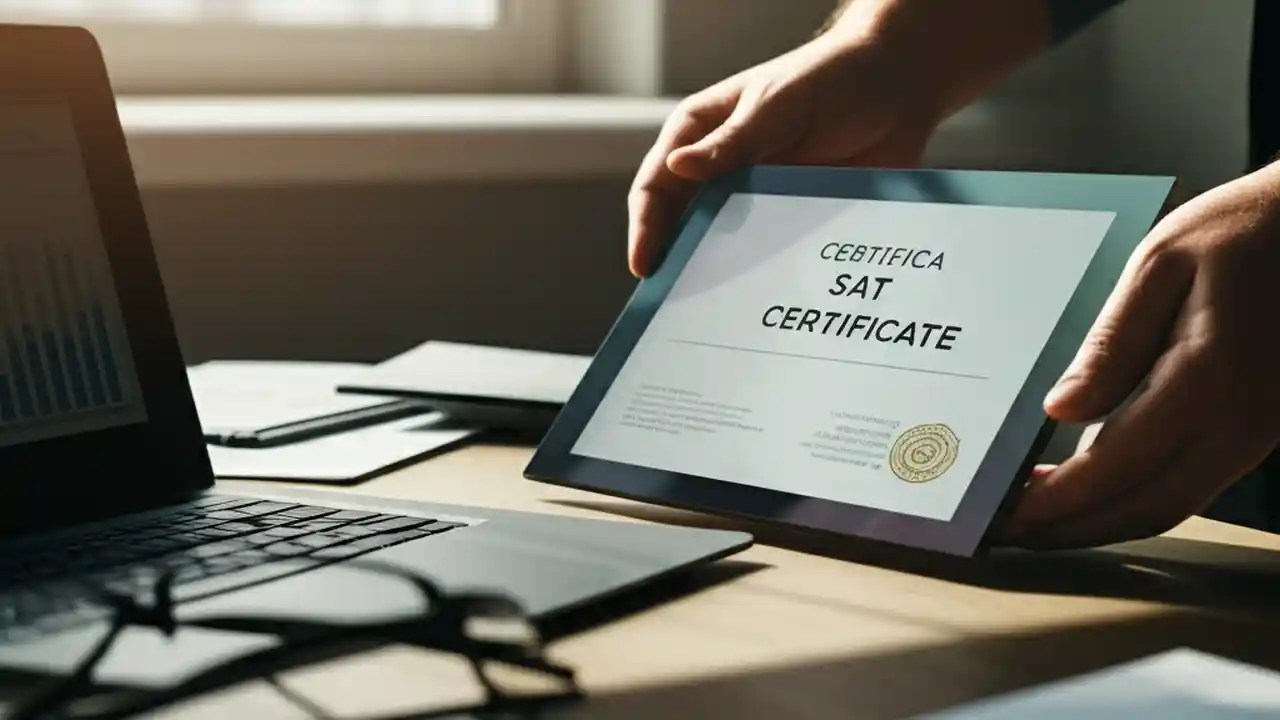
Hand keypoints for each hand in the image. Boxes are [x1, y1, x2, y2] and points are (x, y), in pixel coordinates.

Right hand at [626, 36, 940, 276]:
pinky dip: (764, 276)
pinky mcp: (791, 215)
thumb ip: (731, 142)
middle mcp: (721, 169)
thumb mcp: (777, 106)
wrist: (899, 87)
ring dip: (721, 275)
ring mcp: (755, 195)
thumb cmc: (830, 80)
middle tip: (674, 305)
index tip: (645, 265)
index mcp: (700, 134)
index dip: (646, 228)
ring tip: (715, 314)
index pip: (657, 185)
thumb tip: (677, 167)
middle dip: (677, 262)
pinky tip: (765, 302)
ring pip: (724, 245)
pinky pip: (770, 253)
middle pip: (683, 225)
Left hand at [1001, 166, 1279, 548]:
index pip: (1115, 467)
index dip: (1056, 502)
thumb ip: (1112, 343)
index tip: (1005, 512)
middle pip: (1145, 508)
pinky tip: (1093, 486)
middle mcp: (1243, 422)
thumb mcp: (1162, 263)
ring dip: (1101, 521)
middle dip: (1071, 530)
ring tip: (1038, 516)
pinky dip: (1135, 498)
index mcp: (1210, 379)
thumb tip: (1062, 409)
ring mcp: (1259, 433)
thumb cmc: (1246, 228)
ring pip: (1171, 505)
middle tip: (1007, 529)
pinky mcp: (1260, 430)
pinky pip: (1193, 485)